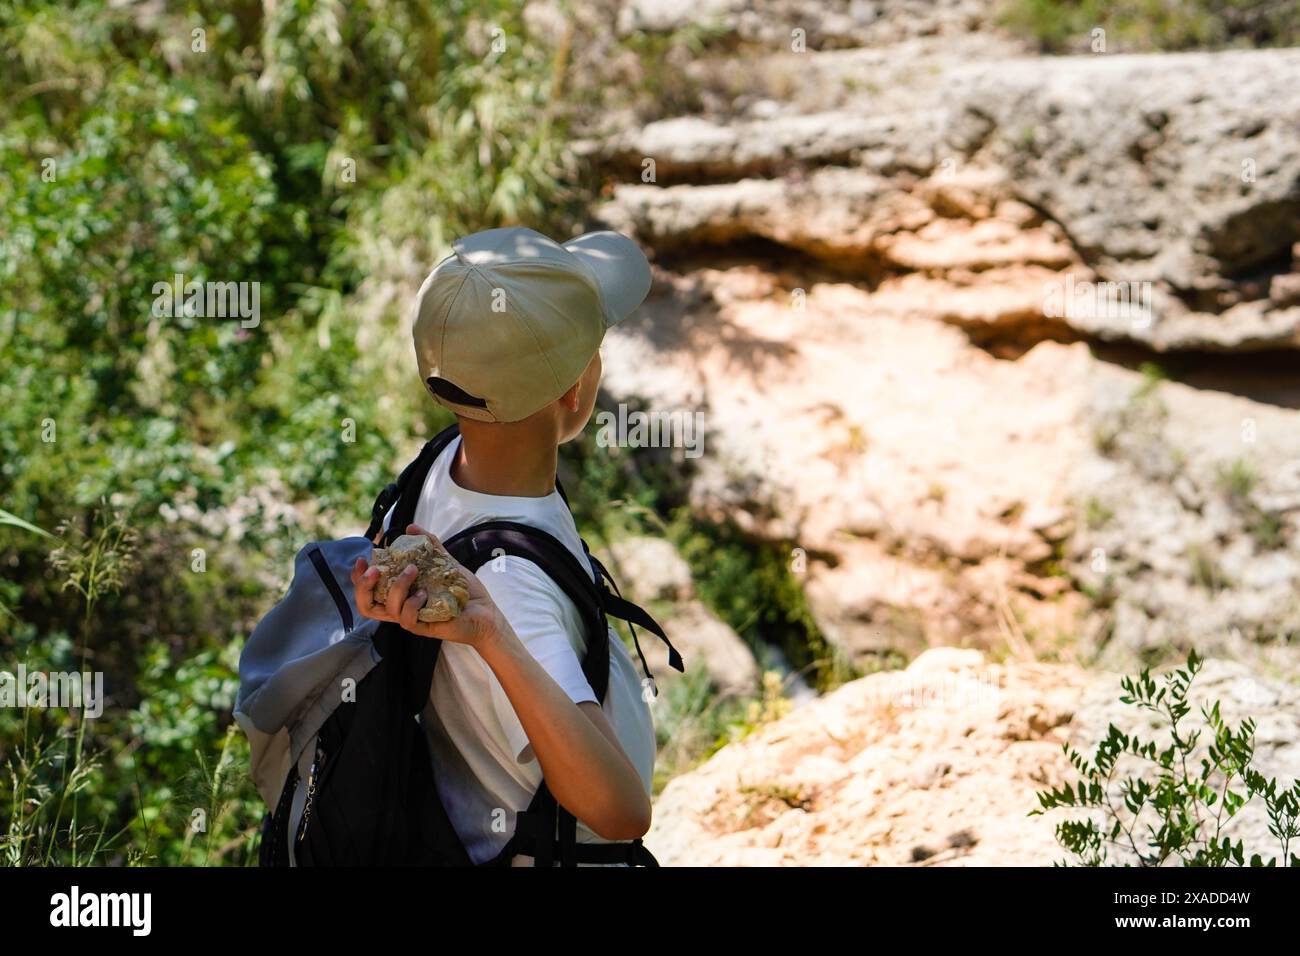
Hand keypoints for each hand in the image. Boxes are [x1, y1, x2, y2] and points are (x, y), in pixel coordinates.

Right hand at [351, 523, 503, 646]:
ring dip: (397, 586)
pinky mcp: (424, 627)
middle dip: (363, 586)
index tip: (363, 558)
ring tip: (413, 570)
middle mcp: (403, 607)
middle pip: (366, 606)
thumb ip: (429, 546)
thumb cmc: (463, 591)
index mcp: (402, 594)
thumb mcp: (445, 563)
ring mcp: (412, 619)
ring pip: (388, 609)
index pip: (370, 591)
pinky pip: (407, 619)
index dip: (358, 577)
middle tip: (374, 569)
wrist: (486, 611)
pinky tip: (424, 593)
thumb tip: (410, 527)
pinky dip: (412, 603)